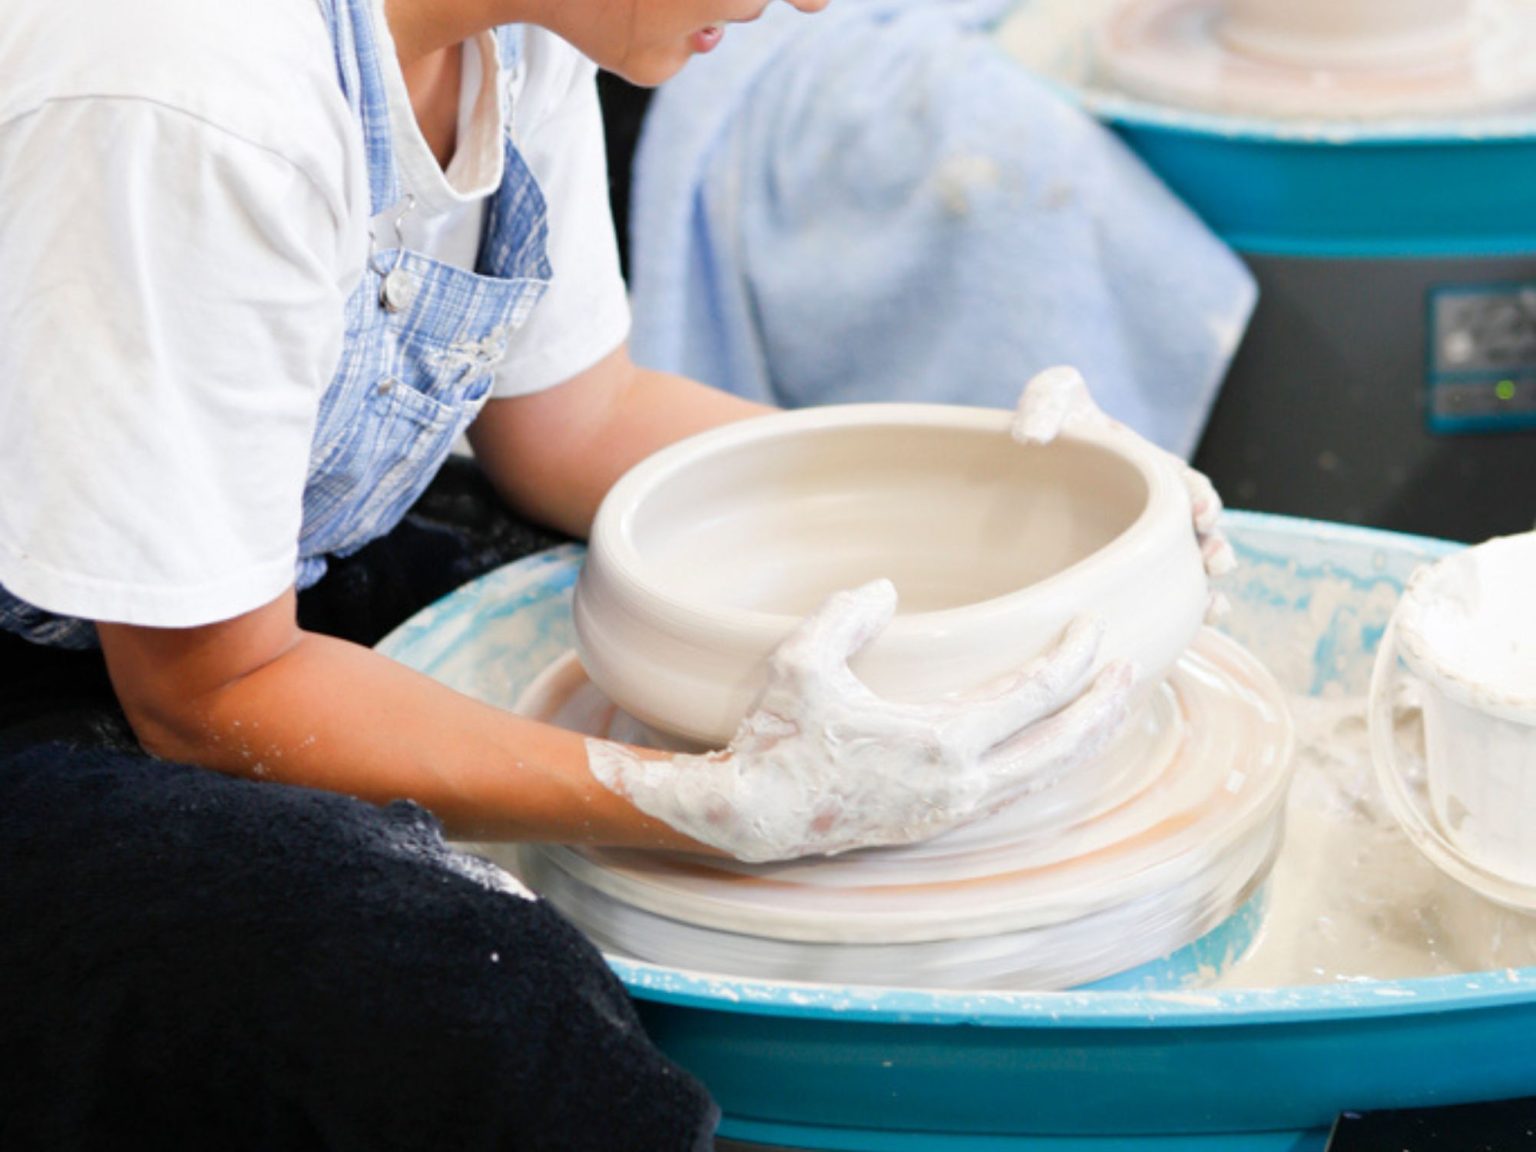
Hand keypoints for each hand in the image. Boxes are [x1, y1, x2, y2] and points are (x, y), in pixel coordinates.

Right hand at [587, 580, 1132, 862]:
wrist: (752, 815)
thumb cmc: (775, 738)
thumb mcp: (801, 664)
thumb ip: (845, 617)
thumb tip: (884, 588)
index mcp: (939, 740)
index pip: (1032, 695)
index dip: (1070, 658)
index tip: (1094, 626)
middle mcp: (959, 783)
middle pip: (1058, 745)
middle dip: (1101, 706)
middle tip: (1133, 668)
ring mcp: (950, 810)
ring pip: (1043, 778)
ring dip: (1084, 742)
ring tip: (1113, 710)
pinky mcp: (935, 823)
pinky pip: (1013, 794)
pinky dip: (1048, 769)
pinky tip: (1053, 750)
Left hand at [1012, 366, 1236, 603]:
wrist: (1028, 472)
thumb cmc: (1054, 430)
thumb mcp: (1052, 401)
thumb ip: (1047, 402)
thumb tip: (1031, 435)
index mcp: (1157, 475)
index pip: (1190, 487)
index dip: (1200, 498)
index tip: (1199, 510)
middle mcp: (1162, 516)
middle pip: (1202, 535)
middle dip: (1214, 547)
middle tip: (1213, 558)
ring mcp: (1148, 550)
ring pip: (1190, 573)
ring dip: (1206, 588)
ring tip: (1212, 605)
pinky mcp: (1130, 577)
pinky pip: (1166, 598)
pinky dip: (1187, 613)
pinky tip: (1196, 626)